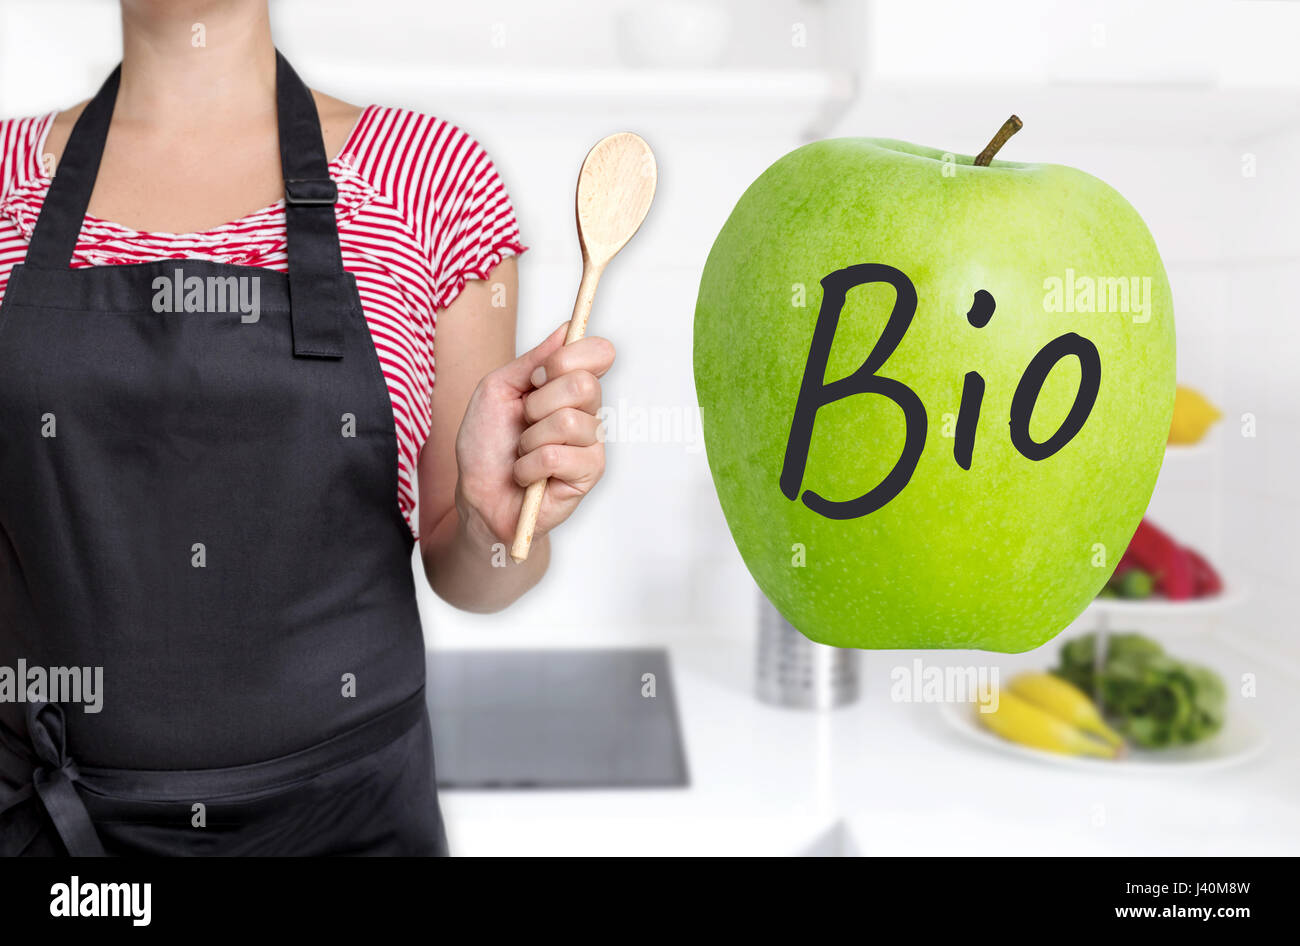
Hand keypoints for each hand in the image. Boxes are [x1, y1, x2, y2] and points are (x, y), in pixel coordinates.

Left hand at [453, 322, 614, 547]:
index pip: (598, 353)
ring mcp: (591, 443)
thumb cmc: (486, 445)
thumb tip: (568, 329)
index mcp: (568, 385)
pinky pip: (558, 456)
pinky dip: (529, 466)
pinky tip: (528, 475)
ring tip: (523, 453)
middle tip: (524, 421)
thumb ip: (533, 359)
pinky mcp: (589, 474)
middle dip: (539, 403)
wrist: (478, 495)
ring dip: (529, 440)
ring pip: (568, 423)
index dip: (570, 357)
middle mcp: (586, 411)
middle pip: (584, 384)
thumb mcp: (497, 389)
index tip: (537, 376)